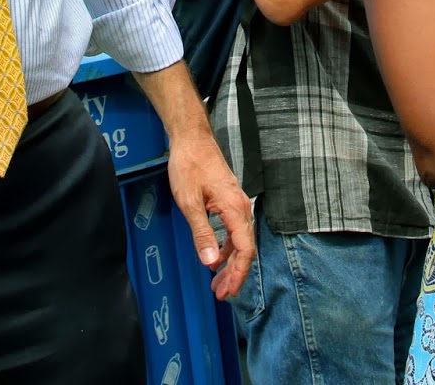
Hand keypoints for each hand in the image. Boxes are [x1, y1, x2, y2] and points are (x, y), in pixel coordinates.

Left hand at [165, 130, 253, 299]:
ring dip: (230, 263)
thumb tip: (211, 262)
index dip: (238, 274)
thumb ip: (201, 233)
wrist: (192, 139)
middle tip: (221, 294)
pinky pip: (233, 230)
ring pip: (239, 240)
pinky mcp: (229, 201)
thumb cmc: (190, 165)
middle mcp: (241, 207)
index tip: (229, 292)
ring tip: (218, 282)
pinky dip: (227, 247)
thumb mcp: (190, 202)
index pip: (244, 249)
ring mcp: (236, 203)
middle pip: (245, 248)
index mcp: (235, 208)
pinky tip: (216, 256)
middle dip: (234, 274)